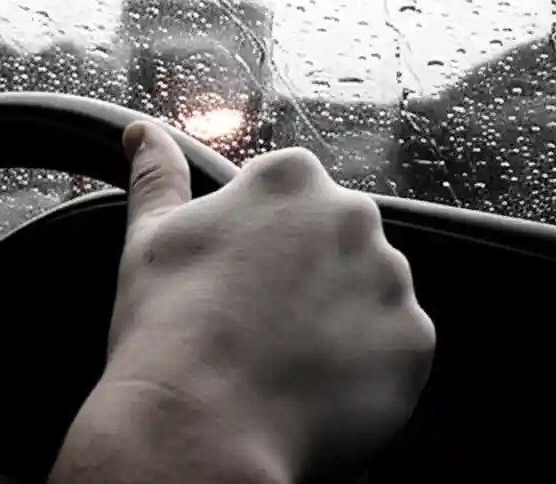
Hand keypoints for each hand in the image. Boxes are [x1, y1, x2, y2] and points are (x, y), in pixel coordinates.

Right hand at [53, 122, 433, 482]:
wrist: (200, 423)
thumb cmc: (168, 326)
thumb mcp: (151, 238)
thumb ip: (158, 176)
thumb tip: (142, 132)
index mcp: (291, 180)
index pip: (289, 196)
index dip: (260, 241)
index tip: (239, 276)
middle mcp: (352, 216)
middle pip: (337, 240)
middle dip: (308, 274)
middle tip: (261, 321)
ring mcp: (390, 279)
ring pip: (370, 294)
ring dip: (340, 318)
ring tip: (286, 359)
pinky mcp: (413, 341)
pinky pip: (395, 350)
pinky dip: (365, 368)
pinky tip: (315, 386)